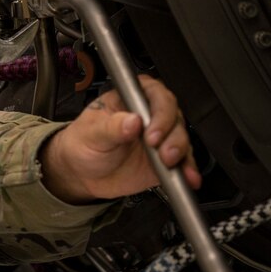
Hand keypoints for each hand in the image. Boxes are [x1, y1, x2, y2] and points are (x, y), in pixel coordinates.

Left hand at [40, 75, 200, 203]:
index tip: (151, 132)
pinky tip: (188, 177)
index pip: (154, 94)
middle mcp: (149, 115)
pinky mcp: (165, 159)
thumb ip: (111, 127)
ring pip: (181, 138)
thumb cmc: (82, 143)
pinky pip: (183, 162)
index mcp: (129, 98)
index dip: (159, 112)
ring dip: (181, 151)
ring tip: (169, 163)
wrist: (82, 174)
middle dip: (172, 134)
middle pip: (173, 116)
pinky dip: (188, 170)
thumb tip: (132, 120)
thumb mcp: (90, 133)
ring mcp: (160, 137)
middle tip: (161, 152)